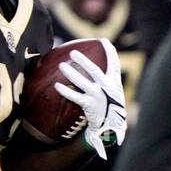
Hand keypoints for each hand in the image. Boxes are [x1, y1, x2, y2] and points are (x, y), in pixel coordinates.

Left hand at [53, 38, 125, 159]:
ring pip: (83, 82)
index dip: (110, 51)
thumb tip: (95, 75)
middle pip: (94, 70)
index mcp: (114, 83)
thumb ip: (107, 84)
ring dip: (71, 73)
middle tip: (72, 52)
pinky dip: (66, 91)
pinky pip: (75, 97)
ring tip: (61, 65)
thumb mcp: (113, 95)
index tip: (103, 41)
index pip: (114, 63)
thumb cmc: (110, 110)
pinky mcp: (90, 106)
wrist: (111, 129)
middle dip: (84, 60)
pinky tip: (57, 86)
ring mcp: (98, 96)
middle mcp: (107, 88)